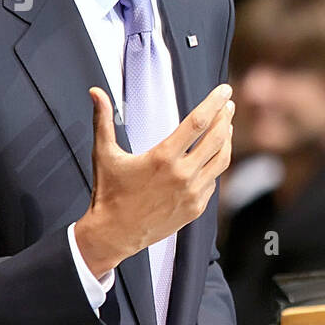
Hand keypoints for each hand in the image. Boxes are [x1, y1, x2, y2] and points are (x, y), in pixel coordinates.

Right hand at [74, 84, 233, 278]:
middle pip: (216, 138)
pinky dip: (215, 164)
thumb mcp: (104, 154)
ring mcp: (192, 193)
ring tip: (227, 126)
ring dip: (226, 140)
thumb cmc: (109, 192)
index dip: (214, 103)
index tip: (225, 90)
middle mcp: (182, 174)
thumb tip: (95, 91)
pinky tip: (213, 155)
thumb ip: (102, 120)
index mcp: (163, 157)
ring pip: (221, 160)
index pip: (198, 123)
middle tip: (229, 105)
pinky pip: (213, 180)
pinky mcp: (196, 208)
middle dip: (225, 118)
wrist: (114, 234)